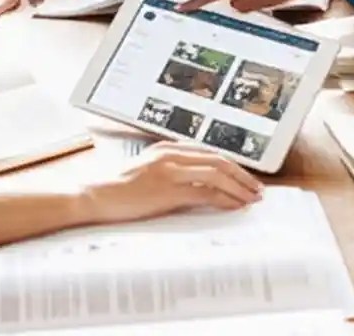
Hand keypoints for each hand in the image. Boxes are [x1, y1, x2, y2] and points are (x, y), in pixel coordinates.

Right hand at [81, 142, 263, 223]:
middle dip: (242, 175)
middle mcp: (172, 154)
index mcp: (168, 147)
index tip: (246, 177)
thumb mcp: (147, 169)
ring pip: (217, 174)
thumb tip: (197, 182)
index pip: (210, 152)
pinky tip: (235, 206)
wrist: (96, 194)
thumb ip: (171, 169)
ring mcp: (170, 170)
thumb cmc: (118, 187)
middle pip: (219, 160)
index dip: (233, 165)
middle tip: (258, 189)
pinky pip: (206, 193)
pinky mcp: (168, 190)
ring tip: (252, 199)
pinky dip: (225, 199)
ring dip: (239, 187)